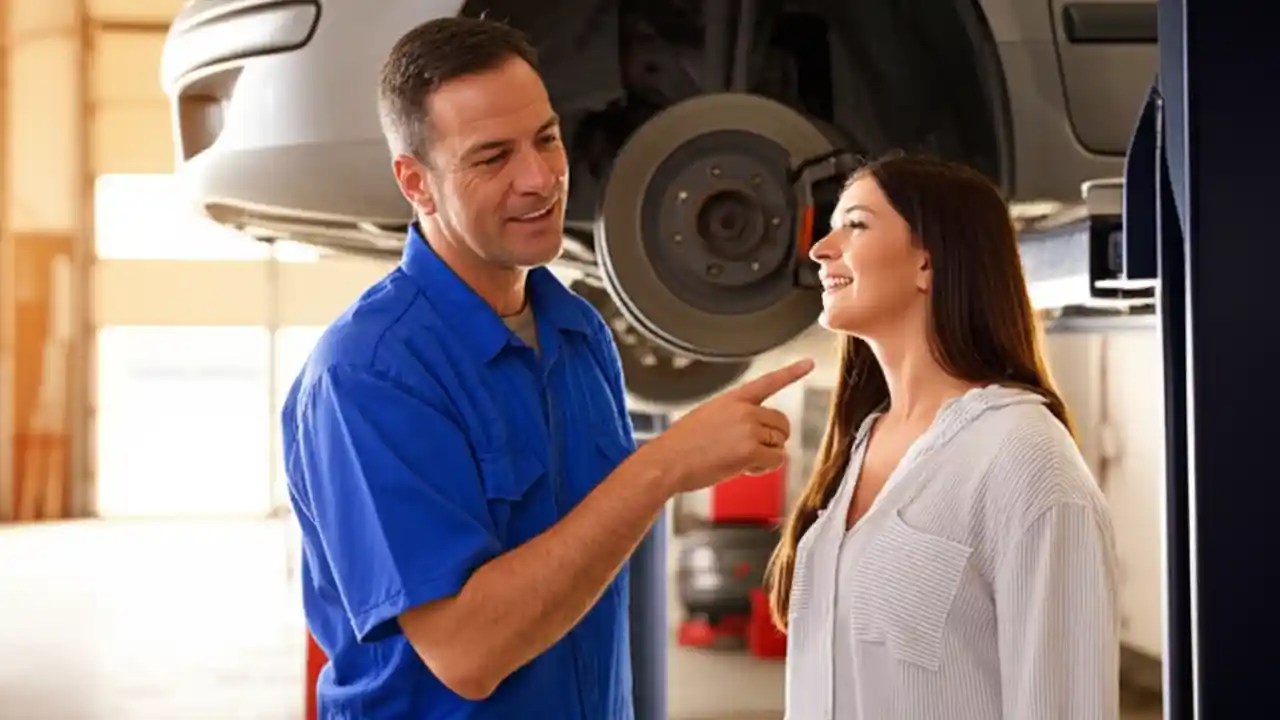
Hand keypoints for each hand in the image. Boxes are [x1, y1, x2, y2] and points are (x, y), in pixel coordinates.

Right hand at [641, 358, 814, 493]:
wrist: (667, 461)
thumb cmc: (683, 446)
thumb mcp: (708, 417)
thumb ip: (735, 418)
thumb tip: (757, 435)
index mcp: (733, 399)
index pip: (768, 382)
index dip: (791, 372)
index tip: (809, 363)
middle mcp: (745, 410)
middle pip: (782, 423)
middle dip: (772, 440)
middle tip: (749, 452)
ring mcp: (749, 429)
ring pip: (779, 444)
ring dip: (765, 456)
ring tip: (738, 460)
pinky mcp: (751, 450)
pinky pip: (776, 460)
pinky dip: (764, 468)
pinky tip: (743, 468)